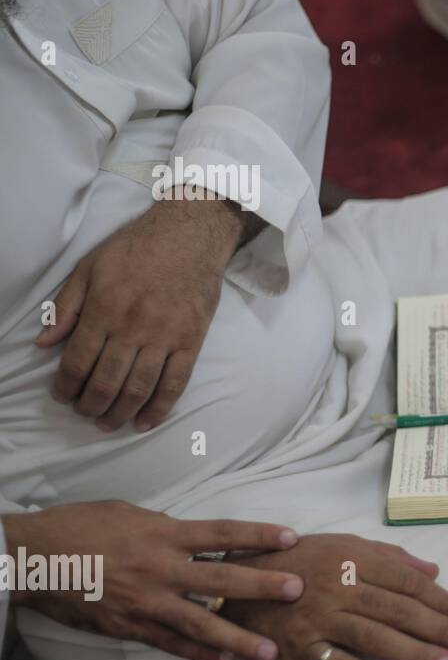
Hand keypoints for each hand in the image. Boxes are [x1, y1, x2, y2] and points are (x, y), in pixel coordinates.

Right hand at [2, 501, 302, 659]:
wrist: (34, 557)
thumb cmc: (81, 527)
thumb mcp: (130, 514)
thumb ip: (168, 527)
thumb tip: (197, 537)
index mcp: (163, 533)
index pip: (222, 532)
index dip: (258, 535)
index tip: (291, 537)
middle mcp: (160, 568)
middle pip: (222, 577)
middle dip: (262, 585)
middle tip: (296, 590)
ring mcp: (145, 601)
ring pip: (201, 621)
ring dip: (238, 637)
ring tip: (269, 651)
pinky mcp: (128, 626)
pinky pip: (170, 642)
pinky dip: (198, 652)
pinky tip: (223, 658)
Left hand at [36, 198, 243, 432]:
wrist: (190, 236)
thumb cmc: (136, 248)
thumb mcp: (90, 268)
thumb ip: (65, 307)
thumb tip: (44, 343)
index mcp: (104, 309)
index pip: (77, 362)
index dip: (65, 386)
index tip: (62, 396)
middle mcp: (133, 327)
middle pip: (106, 382)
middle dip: (90, 405)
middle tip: (85, 412)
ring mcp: (166, 337)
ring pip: (139, 388)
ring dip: (120, 413)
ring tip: (109, 423)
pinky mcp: (192, 341)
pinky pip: (175, 382)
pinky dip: (160, 407)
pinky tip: (146, 421)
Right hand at [221, 534, 447, 659]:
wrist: (236, 586)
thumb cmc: (295, 564)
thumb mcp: (340, 546)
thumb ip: (388, 557)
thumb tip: (433, 569)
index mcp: (353, 557)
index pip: (406, 580)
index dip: (440, 599)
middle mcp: (340, 585)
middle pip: (399, 609)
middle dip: (439, 628)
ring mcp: (322, 618)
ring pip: (377, 636)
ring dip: (416, 653)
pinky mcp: (304, 647)